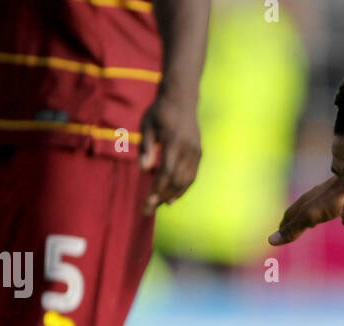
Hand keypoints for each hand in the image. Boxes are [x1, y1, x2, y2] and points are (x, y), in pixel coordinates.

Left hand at [139, 90, 200, 214]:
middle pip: (177, 181)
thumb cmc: (159, 112)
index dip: (157, 189)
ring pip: (186, 181)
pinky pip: (191, 176)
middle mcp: (188, 149)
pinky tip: (171, 197)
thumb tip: (144, 170)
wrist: (182, 98)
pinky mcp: (199, 153)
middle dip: (162, 197)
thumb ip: (146, 148)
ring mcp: (196, 152)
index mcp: (175, 142)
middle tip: (148, 209)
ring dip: (172, 195)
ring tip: (158, 205)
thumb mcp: (147, 125)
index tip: (146, 202)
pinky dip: (182, 189)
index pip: (166, 172)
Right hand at [268, 176, 343, 245]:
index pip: (291, 214)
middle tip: (292, 230)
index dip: (285, 225)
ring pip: (321, 206)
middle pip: (304, 209)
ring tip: (313, 224)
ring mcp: (335, 194)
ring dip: (314, 216)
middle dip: (297, 220)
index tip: (279, 234)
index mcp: (308, 202)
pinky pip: (341, 207)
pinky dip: (337, 215)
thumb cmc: (334, 198)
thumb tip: (270, 240)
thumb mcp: (310, 215)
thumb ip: (294, 227)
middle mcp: (319, 196)